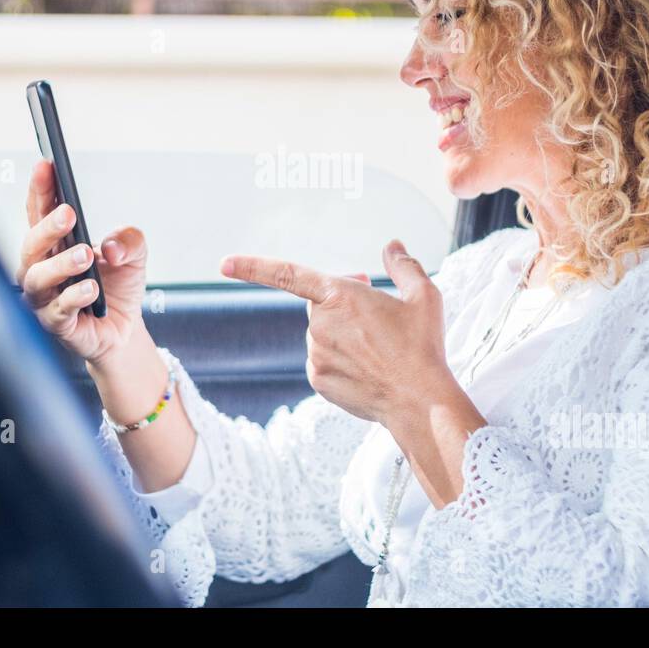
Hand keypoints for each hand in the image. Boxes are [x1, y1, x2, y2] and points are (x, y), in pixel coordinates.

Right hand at [16, 160, 146, 364]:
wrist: (123, 329)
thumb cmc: (117, 287)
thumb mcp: (135, 254)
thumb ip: (129, 240)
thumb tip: (112, 247)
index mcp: (55, 244)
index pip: (39, 211)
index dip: (40, 188)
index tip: (46, 165)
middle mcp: (42, 269)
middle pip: (32, 244)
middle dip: (47, 228)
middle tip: (68, 214)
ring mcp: (45, 297)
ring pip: (38, 279)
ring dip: (61, 264)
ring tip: (85, 255)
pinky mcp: (56, 324)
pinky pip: (57, 311)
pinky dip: (73, 298)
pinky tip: (91, 289)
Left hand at [220, 240, 458, 426]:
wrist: (418, 401)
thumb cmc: (422, 347)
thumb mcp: (424, 297)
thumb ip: (404, 265)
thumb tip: (392, 246)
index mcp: (340, 296)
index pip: (288, 274)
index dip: (253, 267)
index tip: (224, 263)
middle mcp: (320, 325)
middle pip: (320, 306)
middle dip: (340, 306)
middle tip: (376, 315)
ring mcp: (316, 355)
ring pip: (322, 335)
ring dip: (343, 335)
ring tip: (380, 350)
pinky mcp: (318, 380)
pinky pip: (323, 361)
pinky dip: (341, 361)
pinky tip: (369, 369)